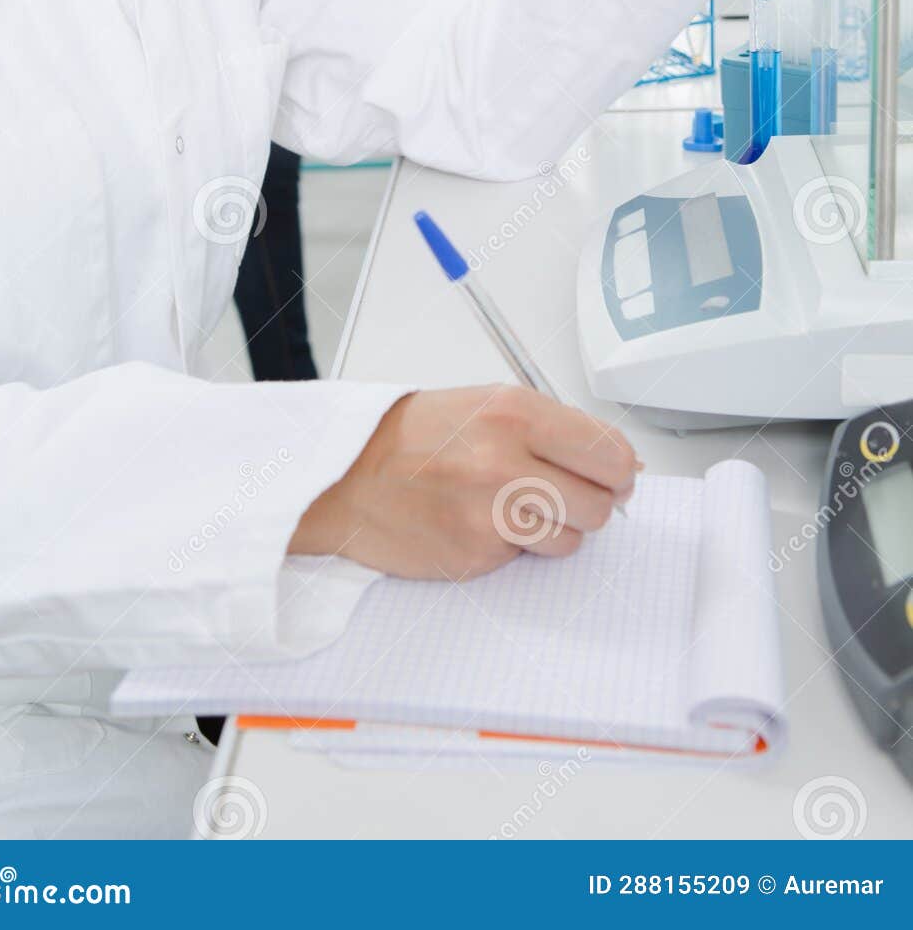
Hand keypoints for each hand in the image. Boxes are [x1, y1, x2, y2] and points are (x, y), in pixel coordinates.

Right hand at [288, 385, 638, 579]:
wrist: (346, 475)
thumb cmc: (415, 437)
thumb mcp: (486, 405)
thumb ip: (552, 429)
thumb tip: (619, 463)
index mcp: (515, 412)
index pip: (609, 452)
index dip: (620, 469)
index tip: (616, 475)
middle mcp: (507, 460)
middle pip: (601, 503)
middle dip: (590, 502)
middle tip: (562, 492)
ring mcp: (492, 513)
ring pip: (571, 538)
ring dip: (553, 528)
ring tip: (509, 505)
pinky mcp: (477, 555)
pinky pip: (528, 559)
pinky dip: (514, 547)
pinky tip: (480, 522)